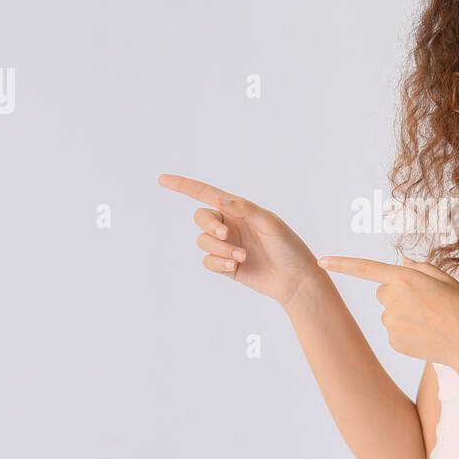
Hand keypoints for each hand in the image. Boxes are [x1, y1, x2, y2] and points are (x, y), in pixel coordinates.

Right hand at [157, 174, 321, 309]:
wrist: (295, 279)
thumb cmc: (288, 247)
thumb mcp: (269, 223)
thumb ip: (244, 209)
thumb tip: (218, 198)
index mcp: (239, 209)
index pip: (206, 193)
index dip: (183, 186)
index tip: (162, 179)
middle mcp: (230, 224)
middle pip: (200, 217)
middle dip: (209, 225)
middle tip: (226, 233)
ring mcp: (226, 245)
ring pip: (203, 241)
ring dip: (219, 247)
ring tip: (241, 256)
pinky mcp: (225, 265)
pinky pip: (207, 260)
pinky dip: (218, 261)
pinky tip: (234, 265)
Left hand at [316, 253, 458, 371]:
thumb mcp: (447, 280)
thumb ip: (420, 269)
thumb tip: (402, 263)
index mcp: (406, 278)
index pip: (366, 268)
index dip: (342, 264)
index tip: (322, 261)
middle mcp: (393, 298)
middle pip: (383, 292)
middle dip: (398, 295)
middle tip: (426, 305)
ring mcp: (391, 322)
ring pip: (389, 314)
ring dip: (404, 315)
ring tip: (430, 322)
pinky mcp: (394, 341)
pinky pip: (394, 333)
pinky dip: (407, 334)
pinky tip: (426, 336)